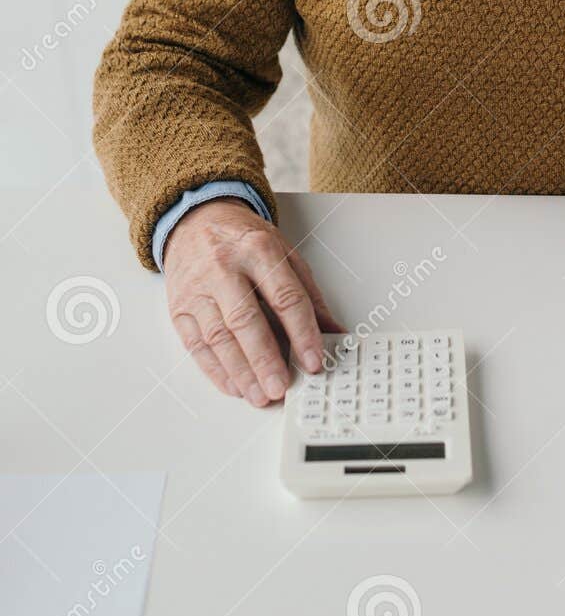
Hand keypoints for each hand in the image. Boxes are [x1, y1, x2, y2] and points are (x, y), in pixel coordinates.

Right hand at [164, 199, 344, 406]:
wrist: (197, 220)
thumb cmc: (244, 240)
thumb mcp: (284, 253)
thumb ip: (308, 295)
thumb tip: (334, 332)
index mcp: (259, 250)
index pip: (285, 296)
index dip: (302, 332)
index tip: (314, 360)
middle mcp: (225, 268)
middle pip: (246, 320)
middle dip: (265, 360)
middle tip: (281, 387)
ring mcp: (198, 289)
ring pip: (218, 337)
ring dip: (241, 372)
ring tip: (260, 395)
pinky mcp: (179, 308)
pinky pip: (195, 345)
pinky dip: (216, 371)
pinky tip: (234, 386)